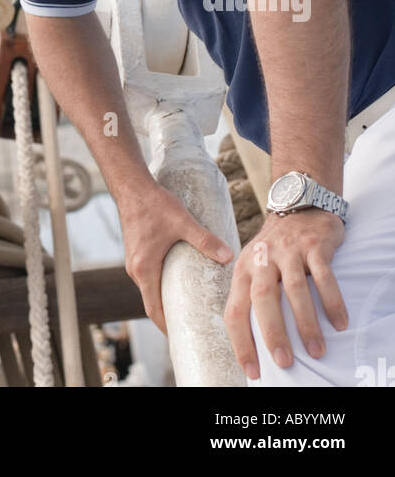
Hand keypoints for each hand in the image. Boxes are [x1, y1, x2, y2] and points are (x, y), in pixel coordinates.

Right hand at [119, 182, 233, 332]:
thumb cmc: (154, 203)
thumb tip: (228, 257)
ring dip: (164, 298)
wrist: (131, 185)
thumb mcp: (183, 222)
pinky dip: (159, 284)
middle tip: (191, 325)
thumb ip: (205, 240)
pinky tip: (175, 279)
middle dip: (169, 315)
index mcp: (145, 269)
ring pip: (149, 288)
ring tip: (186, 305)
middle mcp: (135, 269)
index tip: (182, 339)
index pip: (154, 310)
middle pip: (151, 302)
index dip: (167, 327)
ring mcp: (133, 260)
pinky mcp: (135, 251)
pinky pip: (147, 275)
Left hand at [224, 209, 347, 378]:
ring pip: (294, 290)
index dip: (241, 342)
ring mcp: (289, 251)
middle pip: (262, 299)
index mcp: (243, 269)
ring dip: (306, 323)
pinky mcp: (314, 245)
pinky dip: (332, 300)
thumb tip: (251, 341)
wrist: (299, 203)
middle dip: (272, 334)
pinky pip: (324, 276)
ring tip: (315, 351)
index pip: (234, 310)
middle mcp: (262, 259)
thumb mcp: (254, 265)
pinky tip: (339, 324)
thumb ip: (251, 296)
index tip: (252, 371)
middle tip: (284, 363)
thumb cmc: (276, 248)